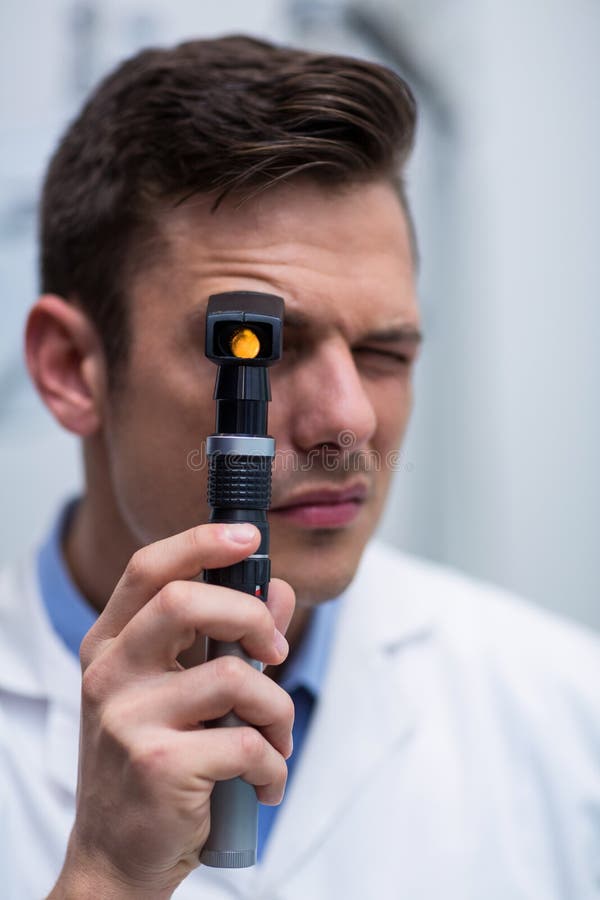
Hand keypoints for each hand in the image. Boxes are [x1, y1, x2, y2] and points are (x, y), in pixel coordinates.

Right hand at [50, 523, 294, 898]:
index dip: (201, 541)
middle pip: (187, 602)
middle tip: (276, 648)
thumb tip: (279, 592)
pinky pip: (247, 744)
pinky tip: (266, 783)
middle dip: (252, 618)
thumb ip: (228, 640)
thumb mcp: (179, 695)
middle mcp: (109, 672)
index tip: (249, 536)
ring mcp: (127, 718)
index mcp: (110, 645)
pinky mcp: (157, 764)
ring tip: (276, 739)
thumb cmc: (152, 765)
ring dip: (277, 710)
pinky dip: (275, 763)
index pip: (149, 568)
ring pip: (235, 677)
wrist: (114, 857)